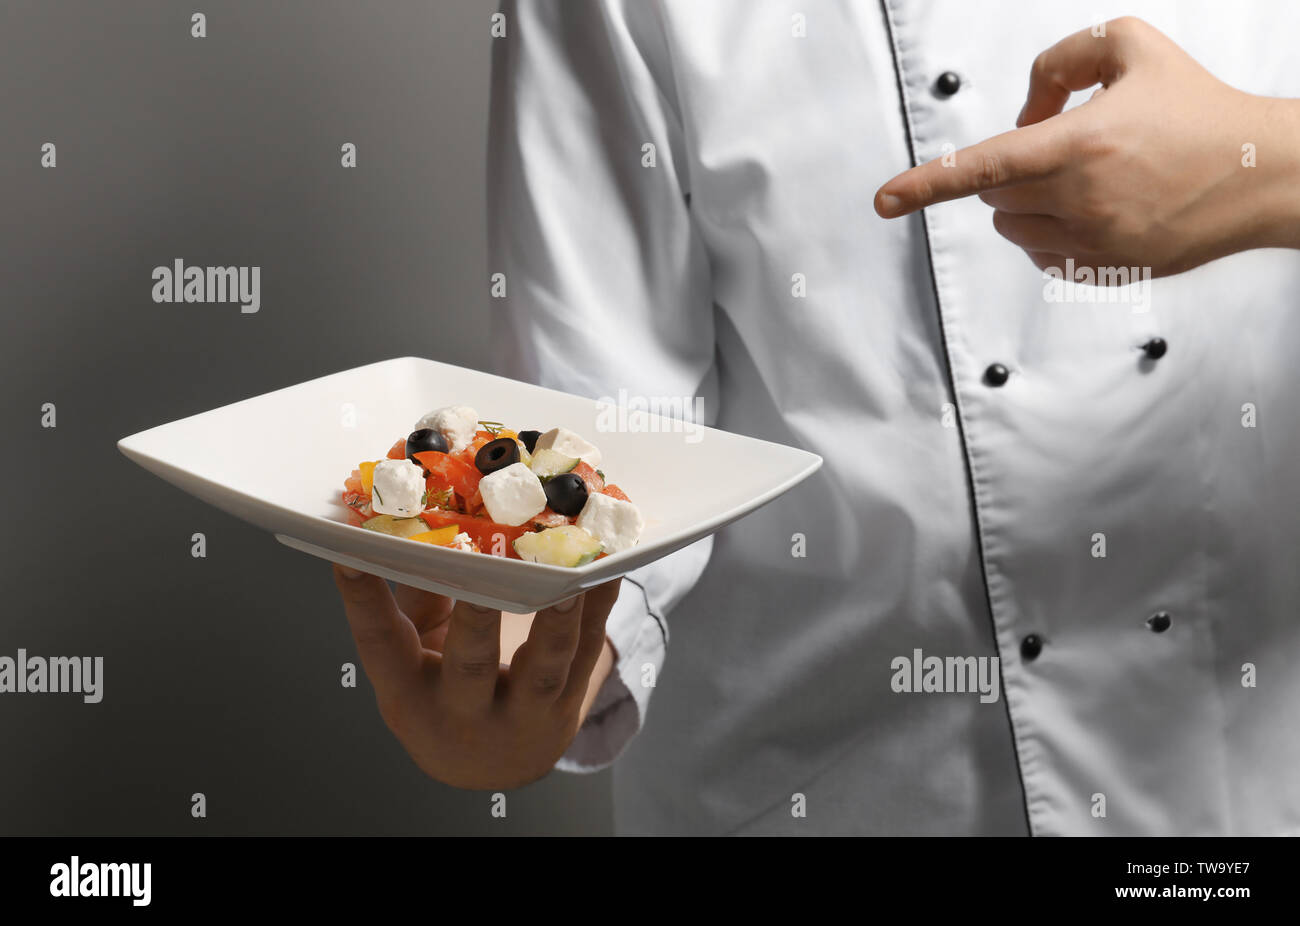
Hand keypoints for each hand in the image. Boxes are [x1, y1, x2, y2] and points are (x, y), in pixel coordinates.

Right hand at [332, 565, 619, 789]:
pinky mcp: (568, 706)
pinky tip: (611, 570)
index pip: (380, 646)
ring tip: (569, 574)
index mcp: (409, 697)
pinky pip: (589, 652)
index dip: (362, 602)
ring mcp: (522, 716)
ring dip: (558, 617)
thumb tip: (399, 521)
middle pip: (470, 665)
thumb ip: (414, 598)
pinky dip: (600, 608)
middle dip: (477, 616)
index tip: (349, 557)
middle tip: (480, 562)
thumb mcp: (413, 661)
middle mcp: (462, 713)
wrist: (493, 763)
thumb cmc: (441, 690)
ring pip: (545, 666)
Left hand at [874, 16, 1299, 277]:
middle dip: (1010, 170)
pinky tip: (1095, 210)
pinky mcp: (1103, 270)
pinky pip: (1042, 256)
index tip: (883, 201)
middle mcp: (1079, 199)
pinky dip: (1050, 233)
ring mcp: (1091, 241)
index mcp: (1079, 143)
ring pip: (1013, 227)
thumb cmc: (1197, 108)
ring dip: (1026, 202)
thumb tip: (1022, 112)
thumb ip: (1060, 61)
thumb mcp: (1131, 46)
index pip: (980, 167)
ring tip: (1083, 178)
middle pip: (994, 194)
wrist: (1260, 172)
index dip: (925, 184)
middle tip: (1060, 148)